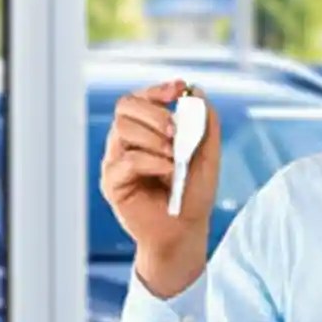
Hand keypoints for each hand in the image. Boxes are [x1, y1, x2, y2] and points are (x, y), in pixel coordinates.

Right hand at [99, 79, 220, 296]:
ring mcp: (117, 161)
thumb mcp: (208, 157)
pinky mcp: (113, 183)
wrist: (184, 232)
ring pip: (123, 129)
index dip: (157, 89)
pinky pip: (126, 160)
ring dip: (154, 138)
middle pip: (125, 106)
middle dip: (154, 112)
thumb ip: (206, 126)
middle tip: (176, 131)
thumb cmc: (192, 196)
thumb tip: (198, 92)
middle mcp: (127, 142)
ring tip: (175, 157)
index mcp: (146, 131)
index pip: (140, 98)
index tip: (180, 89)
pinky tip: (169, 170)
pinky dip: (151, 161)